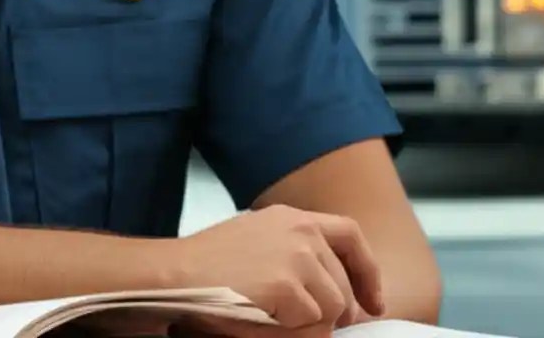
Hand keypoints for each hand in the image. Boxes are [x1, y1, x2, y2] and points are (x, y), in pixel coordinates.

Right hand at [167, 205, 383, 332]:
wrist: (171, 276)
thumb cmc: (204, 270)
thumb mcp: (256, 245)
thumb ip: (296, 257)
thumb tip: (339, 300)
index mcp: (290, 217)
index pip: (349, 235)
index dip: (367, 272)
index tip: (372, 302)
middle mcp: (300, 230)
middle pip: (342, 284)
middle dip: (334, 314)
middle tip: (303, 325)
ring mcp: (296, 255)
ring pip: (333, 309)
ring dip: (307, 324)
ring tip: (268, 318)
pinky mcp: (287, 283)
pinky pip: (313, 325)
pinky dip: (291, 333)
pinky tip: (261, 320)